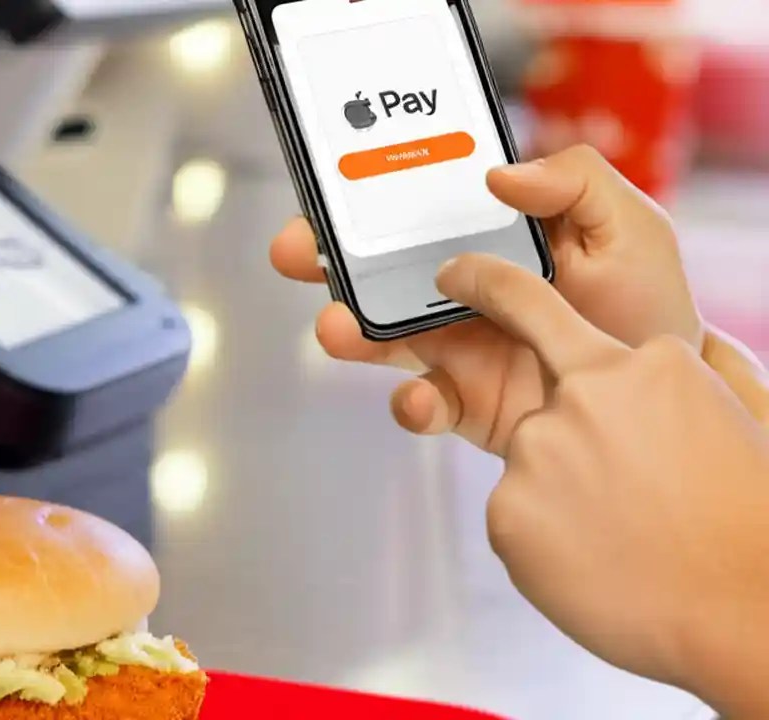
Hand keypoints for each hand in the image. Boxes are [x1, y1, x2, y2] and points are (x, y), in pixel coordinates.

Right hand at [270, 144, 703, 454]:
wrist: (671, 407)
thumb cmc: (650, 309)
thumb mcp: (630, 226)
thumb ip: (575, 181)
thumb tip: (498, 174)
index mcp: (489, 242)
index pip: (416, 213)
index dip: (366, 202)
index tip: (331, 193)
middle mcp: (461, 292)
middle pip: (377, 272)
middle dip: (327, 260)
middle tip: (296, 252)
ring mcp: (458, 350)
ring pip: (382, 337)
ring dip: (349, 331)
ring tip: (337, 328)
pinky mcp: (466, 405)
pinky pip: (420, 404)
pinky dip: (409, 403)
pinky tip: (422, 395)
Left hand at [438, 253, 768, 718]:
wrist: (743, 607)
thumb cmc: (745, 519)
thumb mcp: (728, 415)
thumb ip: (675, 378)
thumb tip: (677, 349)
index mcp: (637, 362)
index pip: (533, 303)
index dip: (483, 282)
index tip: (451, 275)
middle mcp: (579, 394)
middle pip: (540, 406)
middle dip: (566, 441)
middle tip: (608, 483)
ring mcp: (536, 450)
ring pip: (530, 466)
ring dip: (564, 499)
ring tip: (626, 538)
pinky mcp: (507, 510)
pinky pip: (517, 517)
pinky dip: (546, 539)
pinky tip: (596, 562)